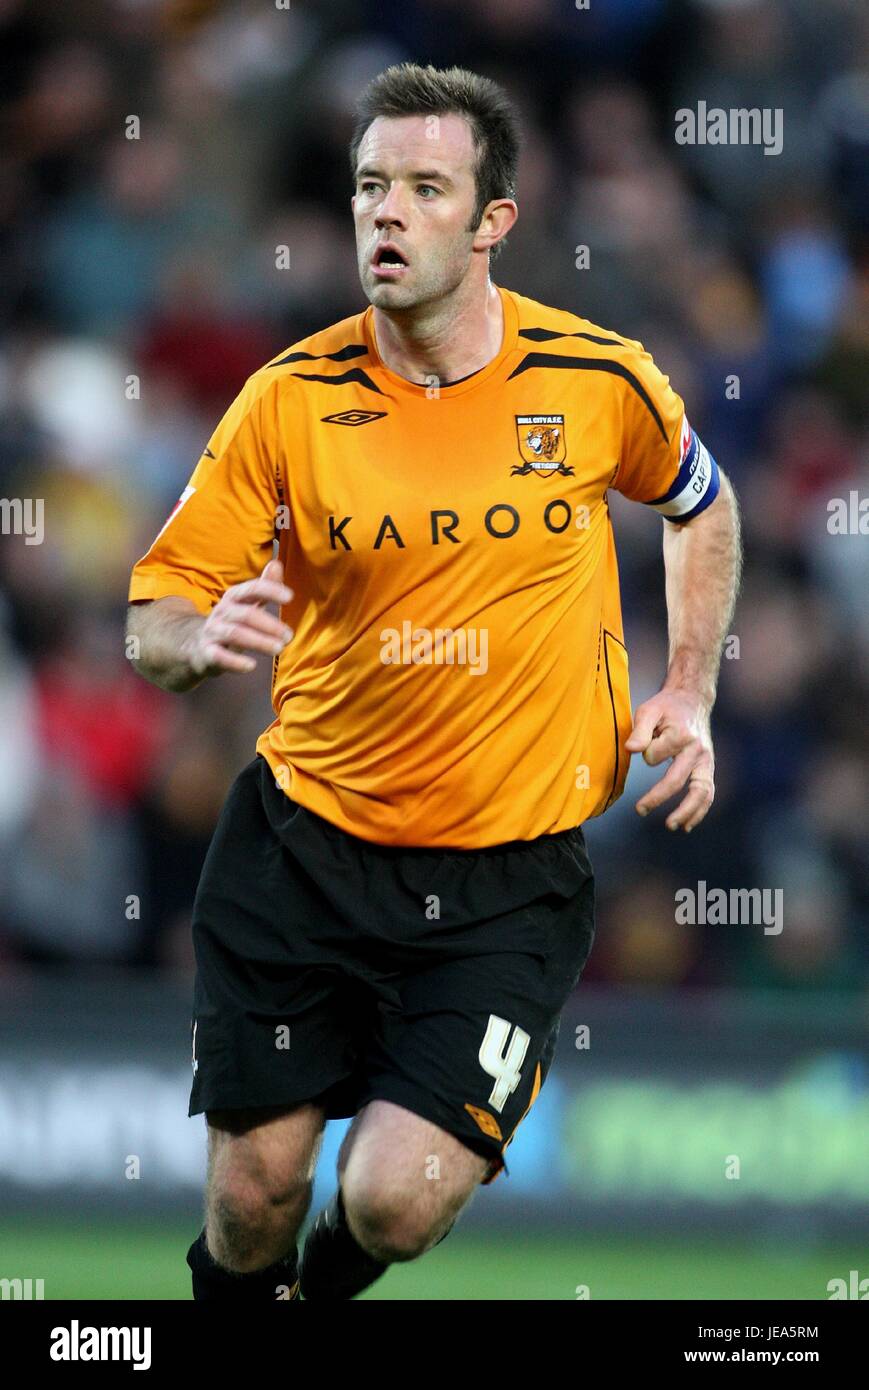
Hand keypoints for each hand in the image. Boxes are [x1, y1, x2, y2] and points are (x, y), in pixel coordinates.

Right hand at [188, 560, 292, 676]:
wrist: (195, 645)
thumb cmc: (231, 622)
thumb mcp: (246, 603)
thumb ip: (264, 586)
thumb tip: (277, 563)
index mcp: (233, 597)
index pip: (251, 589)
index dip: (270, 590)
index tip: (290, 596)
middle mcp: (222, 612)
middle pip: (246, 614)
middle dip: (269, 624)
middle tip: (289, 635)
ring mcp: (213, 632)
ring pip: (235, 634)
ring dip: (258, 641)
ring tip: (278, 648)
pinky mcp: (207, 653)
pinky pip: (219, 656)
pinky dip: (235, 662)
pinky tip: (251, 666)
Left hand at [625, 688, 714, 831]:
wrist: (692, 700)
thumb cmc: (666, 706)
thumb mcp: (648, 710)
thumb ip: (639, 730)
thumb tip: (631, 750)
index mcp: (681, 735)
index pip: (654, 757)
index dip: (643, 753)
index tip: (641, 743)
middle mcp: (697, 750)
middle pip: (678, 781)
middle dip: (657, 797)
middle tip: (639, 810)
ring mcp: (706, 760)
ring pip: (701, 792)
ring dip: (686, 812)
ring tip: (671, 826)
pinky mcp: (708, 767)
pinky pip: (707, 793)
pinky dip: (699, 811)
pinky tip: (687, 825)